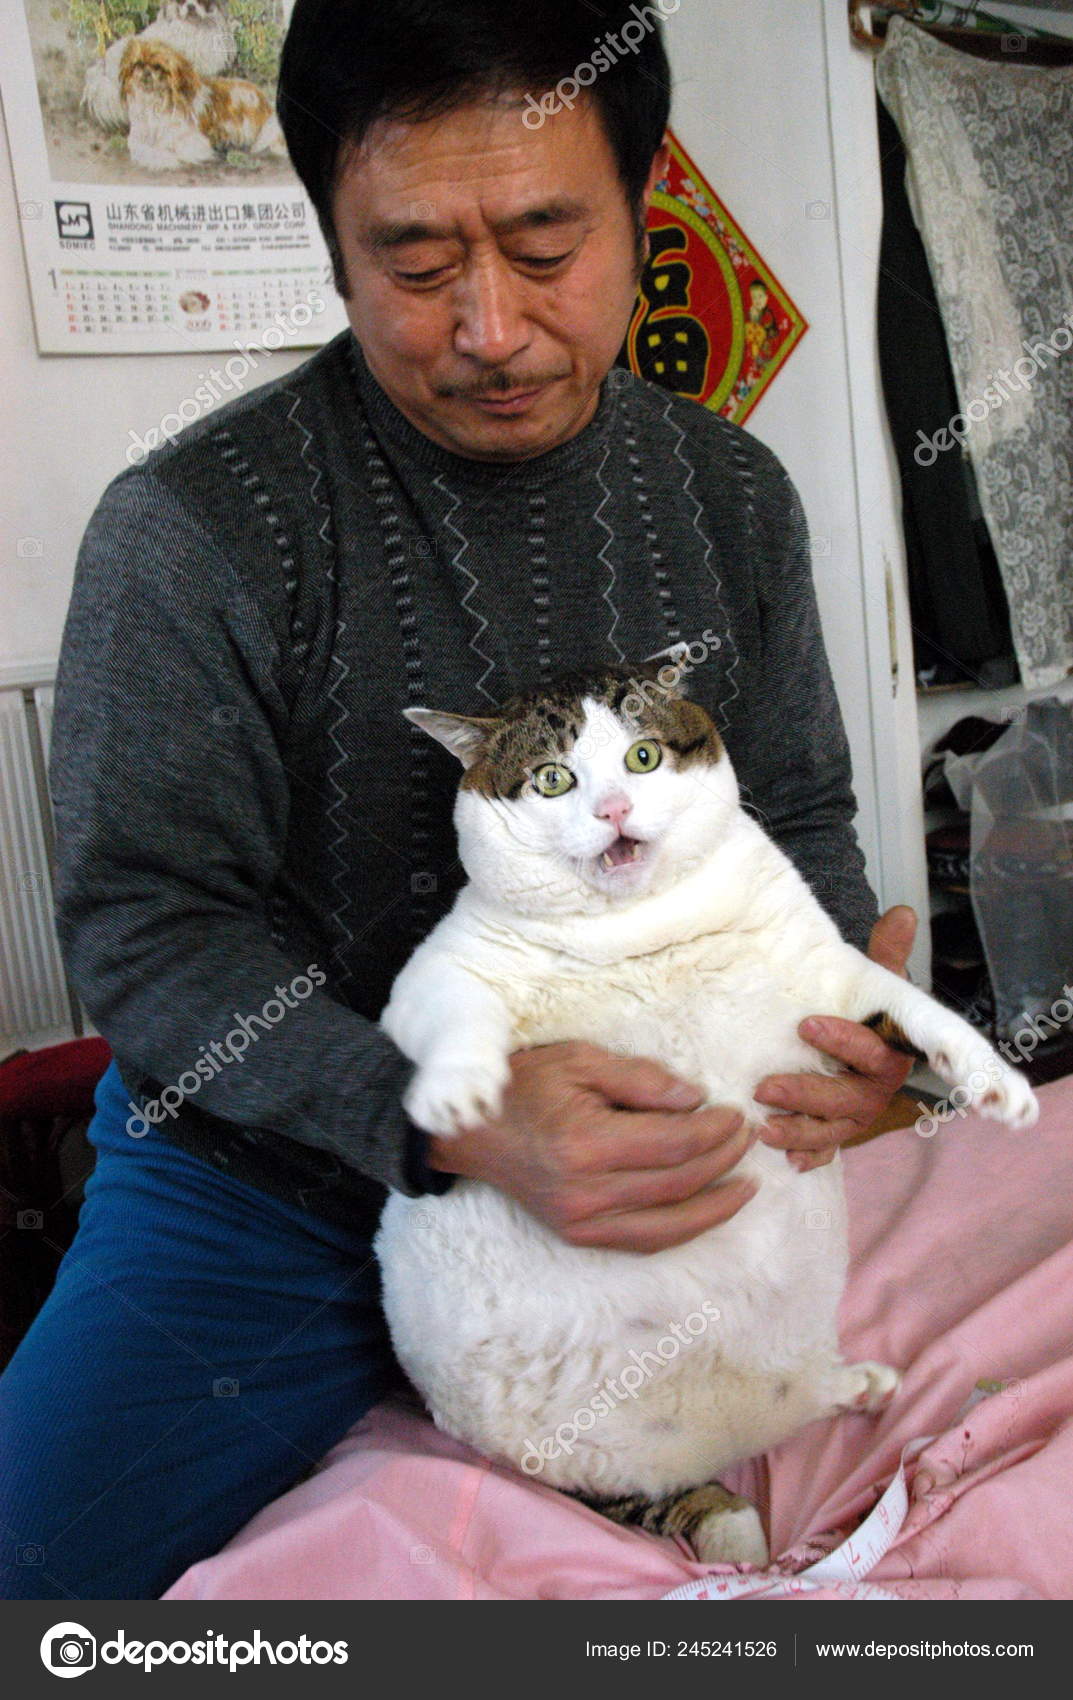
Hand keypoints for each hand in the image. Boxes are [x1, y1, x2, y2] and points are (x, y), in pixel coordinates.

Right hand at [426, 1040, 757, 1253]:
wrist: (471, 1131)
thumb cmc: (524, 1085)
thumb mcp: (580, 1060)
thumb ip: (640, 1078)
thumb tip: (695, 1099)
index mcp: (586, 1143)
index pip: (674, 1144)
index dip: (714, 1131)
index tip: (735, 1114)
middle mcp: (585, 1191)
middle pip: (678, 1184)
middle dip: (722, 1161)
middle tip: (748, 1137)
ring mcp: (580, 1221)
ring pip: (668, 1224)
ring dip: (715, 1207)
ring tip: (747, 1186)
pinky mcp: (578, 1235)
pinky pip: (643, 1240)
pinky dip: (681, 1228)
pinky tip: (706, 1211)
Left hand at [754, 906, 917, 1172]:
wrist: (867, 1046)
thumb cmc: (866, 1012)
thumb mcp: (874, 982)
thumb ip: (886, 954)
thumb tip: (902, 913)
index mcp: (886, 1053)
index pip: (869, 1051)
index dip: (841, 1041)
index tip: (805, 1025)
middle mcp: (875, 1089)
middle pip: (847, 1100)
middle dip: (807, 1095)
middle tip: (764, 1088)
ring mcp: (856, 1116)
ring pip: (832, 1131)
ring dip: (800, 1133)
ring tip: (763, 1129)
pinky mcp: (838, 1132)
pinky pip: (828, 1152)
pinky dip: (811, 1159)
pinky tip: (790, 1165)